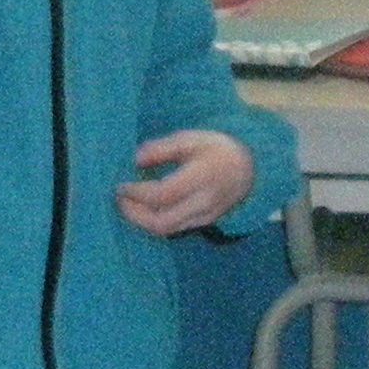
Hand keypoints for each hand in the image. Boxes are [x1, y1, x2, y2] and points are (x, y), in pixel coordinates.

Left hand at [116, 129, 253, 236]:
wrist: (249, 168)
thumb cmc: (215, 149)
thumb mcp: (190, 139)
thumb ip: (161, 148)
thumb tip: (135, 158)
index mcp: (203, 177)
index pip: (163, 194)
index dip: (137, 193)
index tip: (120, 185)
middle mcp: (205, 202)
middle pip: (162, 222)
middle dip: (134, 214)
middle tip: (118, 198)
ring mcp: (206, 217)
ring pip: (166, 230)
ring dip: (141, 221)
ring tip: (127, 203)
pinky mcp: (204, 223)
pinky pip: (173, 229)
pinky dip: (153, 222)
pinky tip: (142, 208)